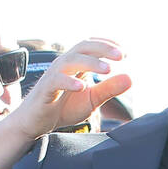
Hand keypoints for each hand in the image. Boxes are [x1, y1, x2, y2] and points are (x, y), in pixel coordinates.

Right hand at [10, 38, 131, 138]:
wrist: (37, 123)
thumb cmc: (63, 108)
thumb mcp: (92, 99)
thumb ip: (109, 89)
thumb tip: (131, 78)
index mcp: (76, 64)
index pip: (91, 46)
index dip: (108, 45)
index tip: (126, 52)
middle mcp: (64, 65)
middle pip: (82, 47)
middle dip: (102, 48)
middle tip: (121, 56)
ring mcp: (54, 75)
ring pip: (71, 60)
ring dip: (90, 62)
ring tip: (108, 70)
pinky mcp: (45, 89)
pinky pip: (56, 81)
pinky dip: (69, 82)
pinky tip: (83, 86)